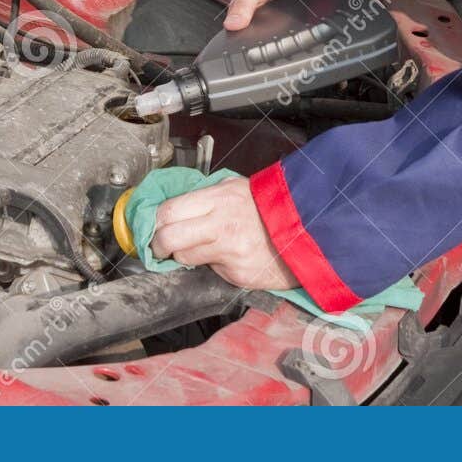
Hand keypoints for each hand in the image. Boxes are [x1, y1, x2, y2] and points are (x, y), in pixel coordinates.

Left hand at [150, 177, 299, 291]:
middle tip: (160, 245)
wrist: (307, 230)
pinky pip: (211, 270)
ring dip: (184, 255)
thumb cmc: (271, 206)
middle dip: (158, 244)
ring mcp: (228, 253)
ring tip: (198, 247)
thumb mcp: (235, 188)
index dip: (155, 220)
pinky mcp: (236, 274)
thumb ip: (205, 197)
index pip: (169, 211)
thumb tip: (175, 207)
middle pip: (168, 238)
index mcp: (218, 200)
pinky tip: (225, 256)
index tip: (153, 224)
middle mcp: (220, 226)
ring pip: (184, 258)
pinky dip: (212, 264)